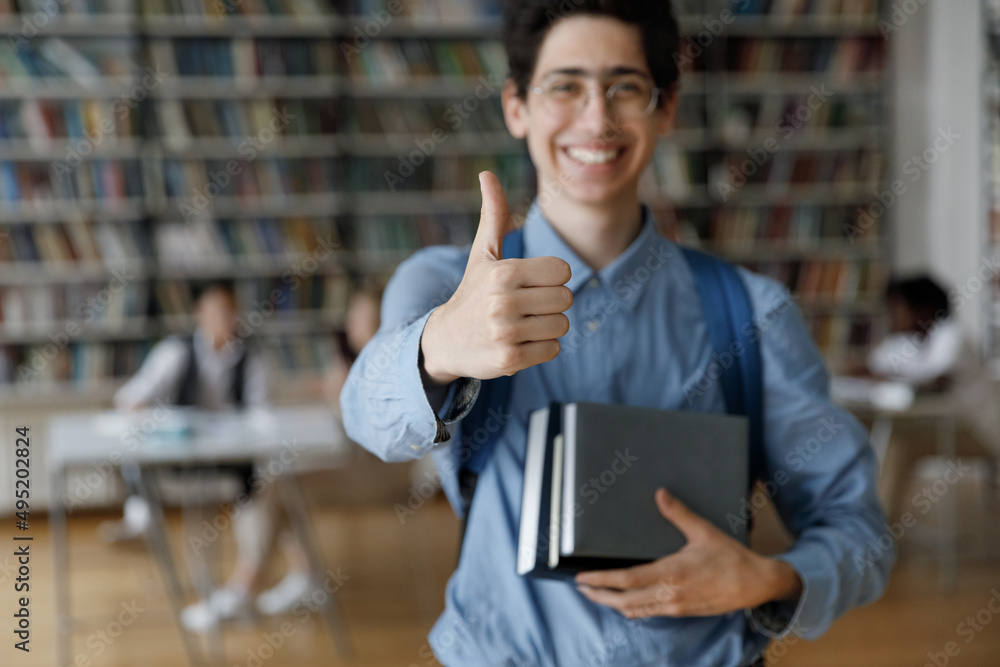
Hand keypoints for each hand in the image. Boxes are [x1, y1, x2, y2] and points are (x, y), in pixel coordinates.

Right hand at [420, 171, 572, 384]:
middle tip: (527, 306)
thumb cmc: (472, 293)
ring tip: (523, 324)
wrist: (444, 341)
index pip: (563, 271)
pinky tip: (520, 343)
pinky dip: (542, 348)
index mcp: (504, 271)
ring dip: (548, 326)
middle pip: (566, 299)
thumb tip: (487, 174)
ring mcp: (505, 332)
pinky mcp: (508, 360)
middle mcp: (503, 301)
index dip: (552, 277)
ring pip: (562, 325)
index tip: (531, 283)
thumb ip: (494, 215)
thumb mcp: (482, 254)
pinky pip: (552, 350)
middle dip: (552, 303)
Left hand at [575, 488, 801, 618]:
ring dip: (613, 603)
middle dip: (599, 595)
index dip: (601, 580)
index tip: (582, 577)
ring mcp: (675, 607)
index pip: (626, 580)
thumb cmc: (731, 558)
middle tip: (581, 587)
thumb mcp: (703, 531)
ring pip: (635, 610)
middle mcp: (669, 594)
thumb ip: (678, 514)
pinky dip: (632, 608)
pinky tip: (626, 601)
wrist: (756, 585)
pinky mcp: (682, 612)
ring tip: (597, 594)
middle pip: (624, 601)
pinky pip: (649, 613)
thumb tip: (660, 494)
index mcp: (671, 574)